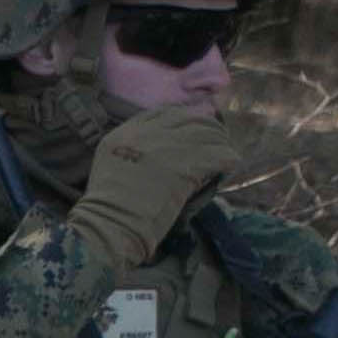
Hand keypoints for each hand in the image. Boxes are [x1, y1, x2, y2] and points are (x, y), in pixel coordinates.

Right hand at [67, 109, 248, 270]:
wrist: (110, 224)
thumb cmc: (107, 207)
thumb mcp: (110, 165)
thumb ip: (132, 150)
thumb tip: (164, 151)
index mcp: (127, 132)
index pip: (163, 113)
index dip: (182, 118)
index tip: (192, 128)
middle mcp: (149, 133)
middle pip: (190, 118)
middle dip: (207, 126)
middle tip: (216, 138)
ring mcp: (169, 147)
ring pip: (209, 132)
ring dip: (220, 142)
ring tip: (225, 153)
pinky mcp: (187, 165)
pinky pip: (219, 155)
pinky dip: (228, 159)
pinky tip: (230, 165)